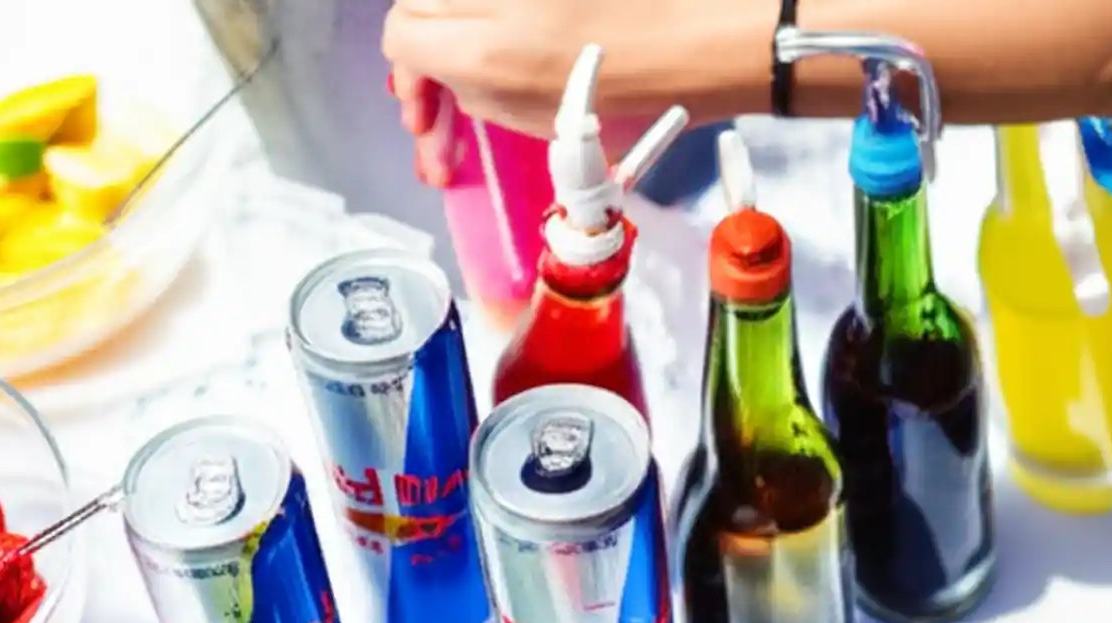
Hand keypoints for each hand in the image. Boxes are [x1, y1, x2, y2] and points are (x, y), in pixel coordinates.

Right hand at [383, 0, 739, 181]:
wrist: (710, 36)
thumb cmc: (640, 93)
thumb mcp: (541, 120)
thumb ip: (480, 93)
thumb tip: (455, 80)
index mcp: (486, 48)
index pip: (401, 38)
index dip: (409, 82)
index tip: (429, 120)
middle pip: (416, 4)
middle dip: (419, 57)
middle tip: (438, 110)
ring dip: (447, 36)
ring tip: (465, 82)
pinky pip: (490, 1)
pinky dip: (481, 20)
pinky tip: (500, 51)